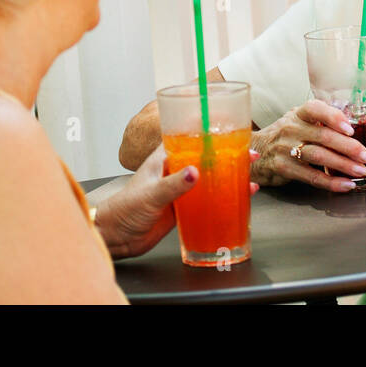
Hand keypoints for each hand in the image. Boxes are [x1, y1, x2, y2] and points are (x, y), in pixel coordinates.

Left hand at [95, 148, 260, 258]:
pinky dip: (222, 198)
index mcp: (164, 159)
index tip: (231, 129)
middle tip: (249, 154)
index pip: (190, 137)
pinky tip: (236, 201)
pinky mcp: (183, 208)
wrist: (116, 237)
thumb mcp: (150, 195)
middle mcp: (174, 170)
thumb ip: (172, 185)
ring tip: (250, 179)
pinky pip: (207, 200)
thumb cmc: (124, 210)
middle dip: (228, 155)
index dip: (210, 132)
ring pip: (210, 179)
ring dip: (229, 177)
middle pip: (206, 158)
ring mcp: (180, 189)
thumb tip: (194, 173)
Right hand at [251, 100, 365, 192]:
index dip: (334, 118)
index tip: (351, 128)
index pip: (316, 109)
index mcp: (298, 114)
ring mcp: (285, 149)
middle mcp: (291, 128)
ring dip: (344, 165)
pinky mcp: (284, 168)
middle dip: (349, 148)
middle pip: (324, 137)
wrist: (256, 151)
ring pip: (319, 157)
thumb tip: (354, 125)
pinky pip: (311, 176)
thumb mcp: (299, 120)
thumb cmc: (286, 135)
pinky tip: (346, 185)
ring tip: (362, 171)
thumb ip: (322, 121)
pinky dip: (331, 182)